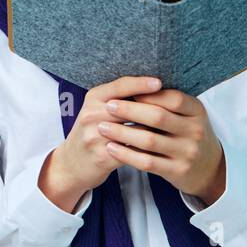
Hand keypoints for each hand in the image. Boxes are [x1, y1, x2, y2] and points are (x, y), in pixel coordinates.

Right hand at [39, 75, 163, 211]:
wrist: (72, 164)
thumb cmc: (93, 132)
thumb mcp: (99, 109)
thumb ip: (120, 98)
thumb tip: (155, 86)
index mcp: (93, 98)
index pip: (120, 86)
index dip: (141, 84)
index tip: (160, 82)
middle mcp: (92, 114)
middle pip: (128, 106)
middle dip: (153, 107)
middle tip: (175, 107)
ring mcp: (95, 136)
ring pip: (133, 129)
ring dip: (154, 129)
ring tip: (173, 126)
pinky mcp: (101, 157)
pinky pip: (131, 150)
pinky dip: (147, 148)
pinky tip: (162, 146)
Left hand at [98, 87, 226, 206]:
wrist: (210, 169)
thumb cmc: (190, 135)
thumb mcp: (189, 116)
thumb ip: (168, 104)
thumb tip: (134, 88)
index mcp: (197, 111)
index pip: (172, 98)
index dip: (148, 94)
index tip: (126, 92)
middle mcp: (195, 131)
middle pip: (158, 117)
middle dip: (130, 110)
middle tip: (108, 106)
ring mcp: (187, 152)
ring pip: (149, 140)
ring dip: (123, 132)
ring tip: (103, 127)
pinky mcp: (177, 171)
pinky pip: (147, 162)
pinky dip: (127, 154)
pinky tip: (112, 148)